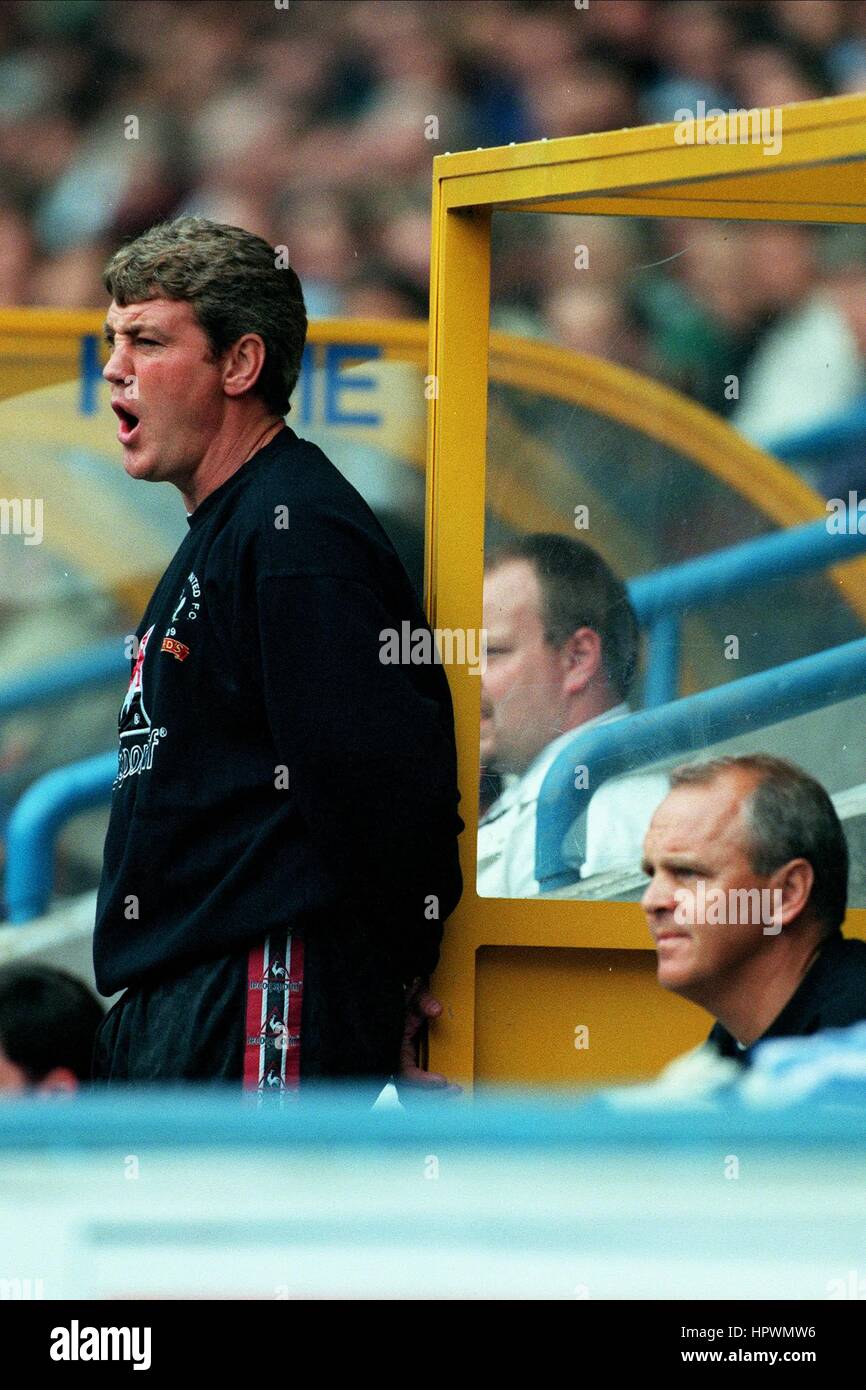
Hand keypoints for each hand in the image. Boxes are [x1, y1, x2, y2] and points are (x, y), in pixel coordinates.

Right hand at [396, 978, 461, 1098]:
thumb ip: (424, 1001)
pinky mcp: (414, 1074)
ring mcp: (405, 1072)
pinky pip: (420, 1095)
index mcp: (395, 1050)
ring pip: (414, 1099)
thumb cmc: (408, 1003)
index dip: (422, 1081)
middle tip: (457, 1090)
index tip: (443, 1080)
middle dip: (433, 1097)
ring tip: (458, 1092)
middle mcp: (398, 1065)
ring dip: (435, 1101)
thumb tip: (437, 1010)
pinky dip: (435, 1098)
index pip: (404, 1074)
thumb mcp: (414, 997)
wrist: (403, 1006)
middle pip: (409, 1094)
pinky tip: (452, 1093)